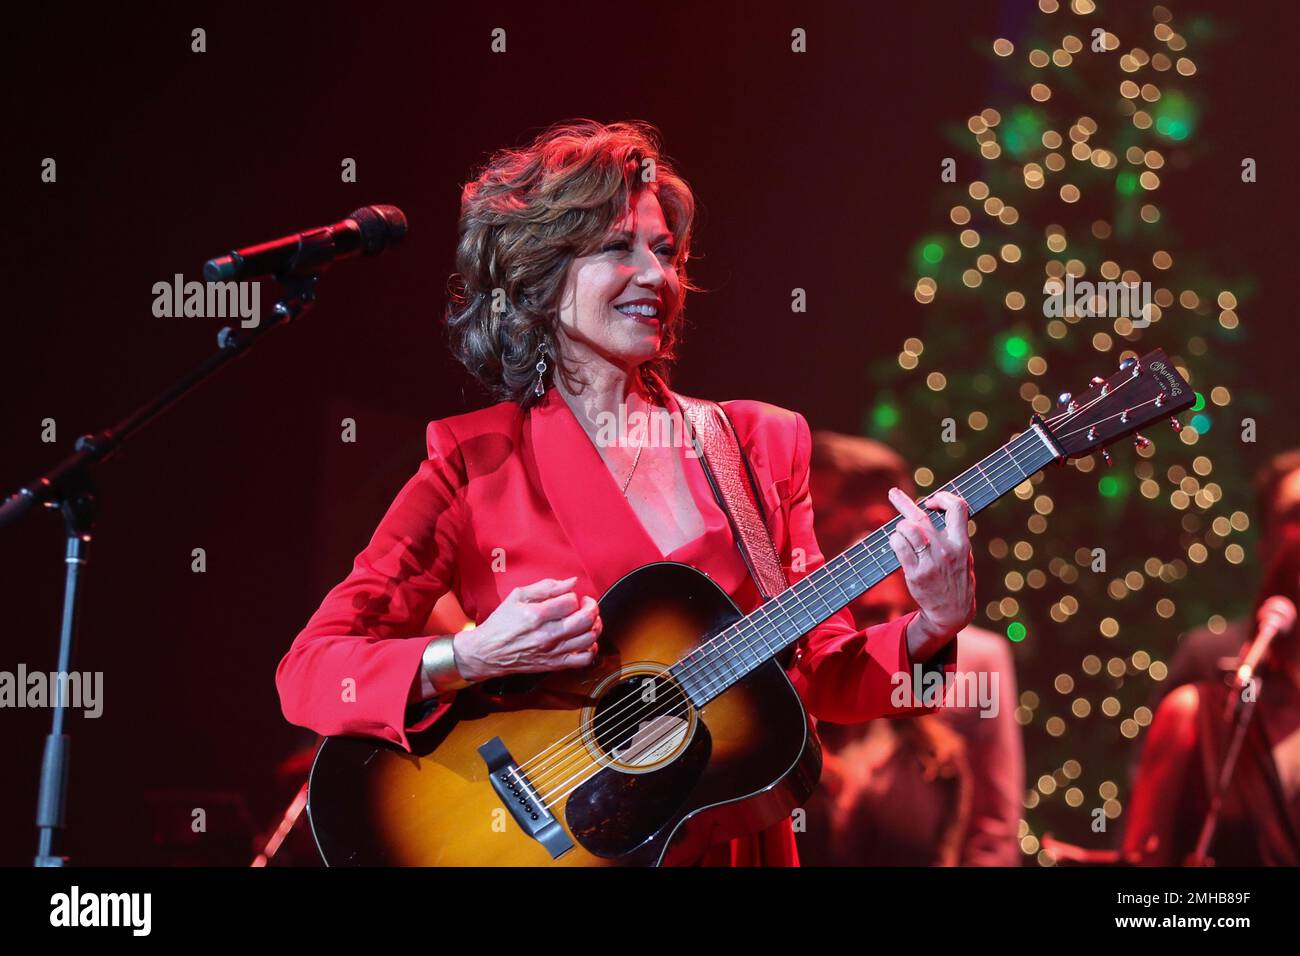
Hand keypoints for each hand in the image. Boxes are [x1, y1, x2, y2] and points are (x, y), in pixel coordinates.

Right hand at [453, 576, 601, 681]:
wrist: (488, 652)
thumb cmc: (502, 622)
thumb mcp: (518, 596)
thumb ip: (546, 587)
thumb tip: (572, 582)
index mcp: (536, 615)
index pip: (570, 602)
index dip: (574, 596)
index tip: (569, 596)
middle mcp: (547, 635)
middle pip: (585, 619)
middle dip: (592, 607)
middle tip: (586, 603)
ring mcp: (552, 652)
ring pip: (589, 638)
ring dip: (595, 625)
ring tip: (588, 619)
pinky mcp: (555, 664)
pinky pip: (584, 660)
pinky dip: (591, 648)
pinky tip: (584, 639)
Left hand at [885, 487, 975, 658]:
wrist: (952, 613)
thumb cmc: (955, 580)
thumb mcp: (963, 556)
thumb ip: (953, 535)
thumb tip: (935, 511)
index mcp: (962, 543)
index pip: (958, 508)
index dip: (942, 497)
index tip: (930, 500)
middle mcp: (947, 550)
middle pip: (923, 516)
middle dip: (903, 502)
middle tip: (892, 493)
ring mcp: (931, 562)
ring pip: (908, 529)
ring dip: (900, 527)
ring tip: (900, 532)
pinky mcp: (916, 574)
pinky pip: (899, 547)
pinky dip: (894, 541)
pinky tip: (896, 543)